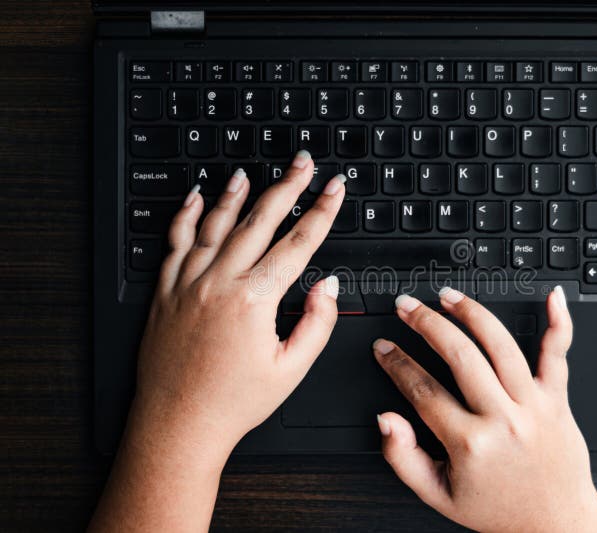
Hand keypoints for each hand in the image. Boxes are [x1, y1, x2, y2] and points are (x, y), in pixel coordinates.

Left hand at [135, 151, 345, 458]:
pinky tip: (195, 197)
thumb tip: (328, 286)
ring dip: (236, 194)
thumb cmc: (233, 402)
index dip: (322, 212)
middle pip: (259, 221)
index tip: (334, 189)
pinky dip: (185, 216)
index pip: (298, 244)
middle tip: (302, 162)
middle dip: (287, 186)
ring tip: (252, 173)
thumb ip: (317, 323)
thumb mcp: (291, 370)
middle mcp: (219, 283)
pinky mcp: (165, 292)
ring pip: (215, 224)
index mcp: (254, 300)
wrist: (178, 425)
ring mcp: (188, 284)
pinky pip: (175, 243)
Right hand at [373, 287, 596, 532]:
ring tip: (448, 297)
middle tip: (408, 307)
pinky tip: (551, 298)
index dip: (397, 363)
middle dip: (426, 323)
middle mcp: (503, 419)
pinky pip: (558, 355)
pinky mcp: (558, 400)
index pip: (422, 390)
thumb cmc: (498, 508)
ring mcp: (533, 406)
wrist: (555, 521)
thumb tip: (385, 419)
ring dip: (471, 313)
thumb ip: (403, 458)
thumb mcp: (438, 495)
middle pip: (459, 356)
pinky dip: (558, 323)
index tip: (384, 347)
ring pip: (501, 345)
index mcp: (470, 444)